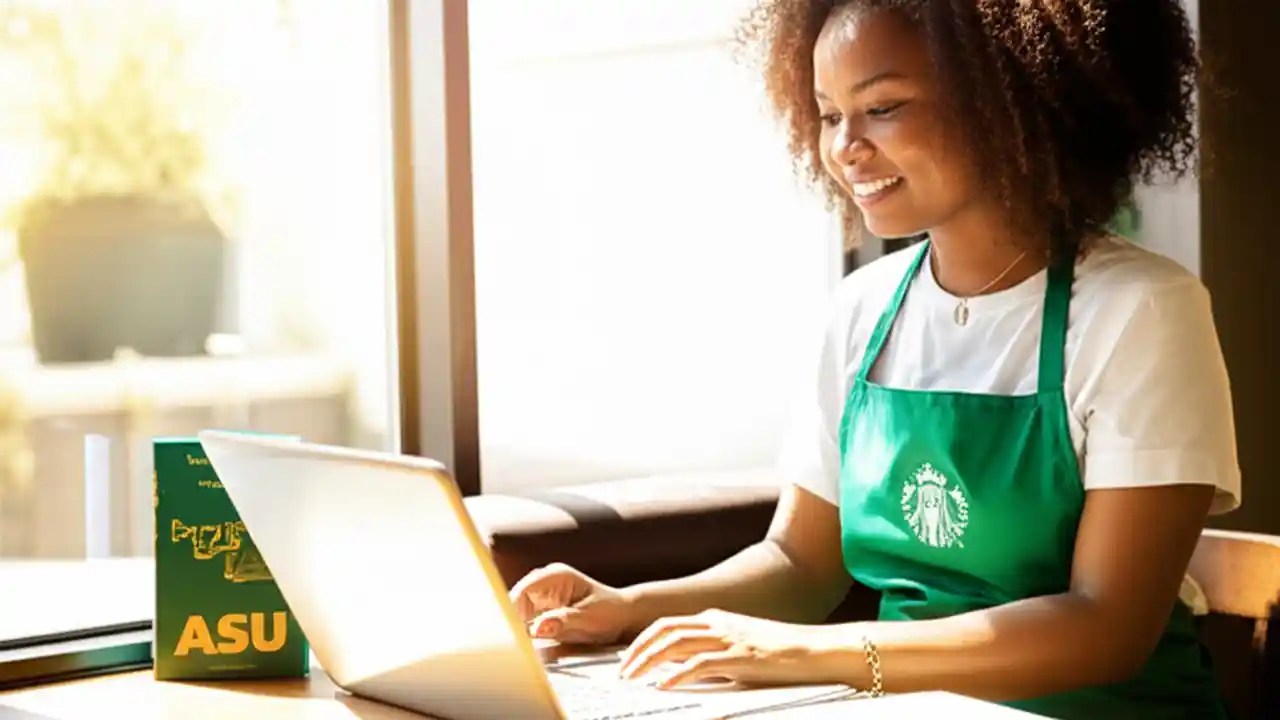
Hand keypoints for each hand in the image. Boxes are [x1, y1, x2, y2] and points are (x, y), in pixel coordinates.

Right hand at [509, 563, 636, 644]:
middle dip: (511, 619)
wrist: (622, 617)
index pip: (524, 589)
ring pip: (516, 610)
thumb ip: (563, 621)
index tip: (509, 630)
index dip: (512, 608)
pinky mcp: (541, 609)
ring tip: (517, 645)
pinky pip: (524, 619)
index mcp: (556, 576)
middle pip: (515, 599)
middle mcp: (544, 581)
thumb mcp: (589, 618)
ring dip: (515, 626)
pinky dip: (522, 631)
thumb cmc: (610, 613)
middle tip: (511, 642)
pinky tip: (524, 643)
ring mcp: (542, 595)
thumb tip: (538, 627)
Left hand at [618, 609, 843, 689]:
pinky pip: (700, 664)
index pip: (668, 624)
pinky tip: (665, 685)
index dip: (643, 639)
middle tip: (622, 671)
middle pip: (665, 630)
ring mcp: (729, 638)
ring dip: (649, 661)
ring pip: (676, 644)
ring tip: (634, 678)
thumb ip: (712, 654)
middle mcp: (718, 623)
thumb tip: (683, 669)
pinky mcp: (740, 656)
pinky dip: (678, 674)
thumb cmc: (781, 653)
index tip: (627, 657)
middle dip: (638, 650)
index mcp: (716, 619)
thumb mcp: (740, 648)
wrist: (816, 650)